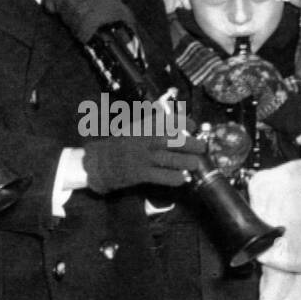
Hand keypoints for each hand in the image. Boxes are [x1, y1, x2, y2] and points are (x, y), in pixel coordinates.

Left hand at [48, 0, 129, 32]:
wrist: (124, 26)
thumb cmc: (98, 14)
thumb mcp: (79, 2)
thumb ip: (61, 0)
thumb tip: (49, 6)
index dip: (58, 1)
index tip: (61, 11)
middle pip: (68, 0)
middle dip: (67, 16)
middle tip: (75, 23)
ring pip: (77, 12)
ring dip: (76, 26)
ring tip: (82, 28)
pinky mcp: (110, 10)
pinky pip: (87, 23)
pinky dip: (84, 33)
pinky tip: (86, 35)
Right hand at [82, 134, 207, 193]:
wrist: (99, 162)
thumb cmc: (120, 145)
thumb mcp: (133, 129)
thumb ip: (151, 125)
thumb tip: (177, 123)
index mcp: (142, 127)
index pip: (165, 121)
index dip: (182, 122)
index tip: (193, 125)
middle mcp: (143, 140)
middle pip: (171, 140)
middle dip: (190, 143)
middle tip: (202, 146)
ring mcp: (142, 158)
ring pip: (168, 158)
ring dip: (185, 161)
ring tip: (195, 163)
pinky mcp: (139, 174)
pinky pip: (160, 176)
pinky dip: (173, 178)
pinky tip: (182, 179)